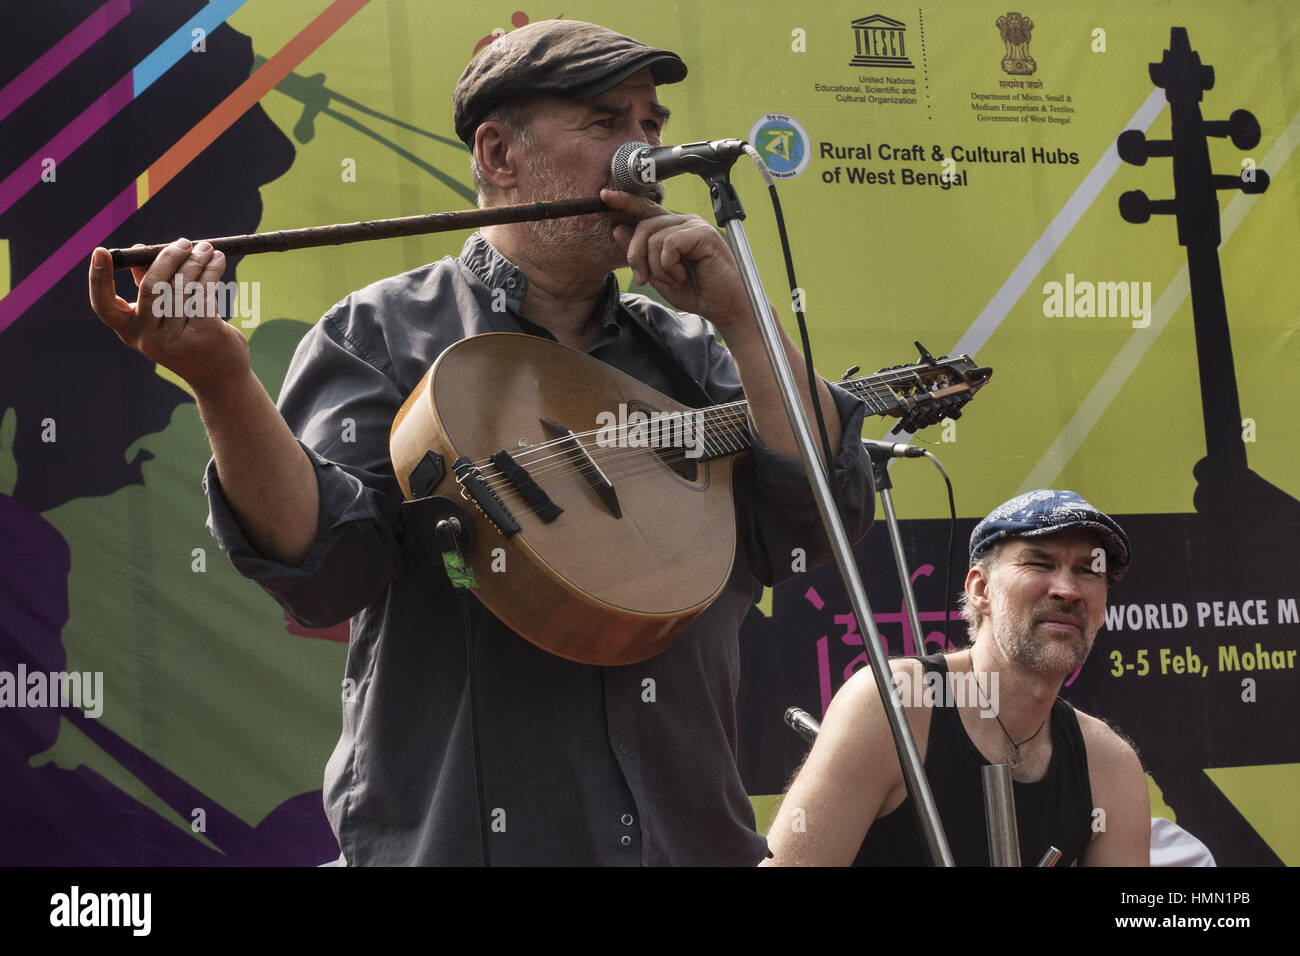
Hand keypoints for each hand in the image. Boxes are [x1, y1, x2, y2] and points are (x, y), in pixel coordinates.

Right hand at [88, 239, 250, 394]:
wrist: (220, 377)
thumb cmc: (189, 338)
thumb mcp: (163, 317)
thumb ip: (149, 285)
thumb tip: (139, 249)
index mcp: (130, 331)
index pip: (104, 305)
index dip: (99, 278)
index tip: (101, 251)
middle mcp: (148, 338)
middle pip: (151, 286)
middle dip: (168, 258)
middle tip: (183, 243)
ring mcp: (175, 339)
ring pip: (182, 287)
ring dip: (196, 261)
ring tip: (206, 248)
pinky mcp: (202, 335)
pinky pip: (204, 293)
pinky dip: (211, 271)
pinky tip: (217, 260)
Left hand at [602, 188, 752, 330]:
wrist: (724, 307)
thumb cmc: (697, 292)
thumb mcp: (659, 275)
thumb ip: (641, 253)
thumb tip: (618, 229)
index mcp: (674, 229)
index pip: (646, 210)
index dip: (625, 201)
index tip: (604, 196)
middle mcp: (684, 222)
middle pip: (644, 226)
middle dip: (635, 255)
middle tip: (642, 278)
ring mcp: (695, 226)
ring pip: (654, 237)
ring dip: (656, 267)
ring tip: (674, 279)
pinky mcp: (703, 234)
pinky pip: (670, 244)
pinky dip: (669, 266)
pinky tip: (682, 275)